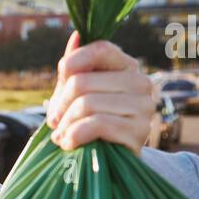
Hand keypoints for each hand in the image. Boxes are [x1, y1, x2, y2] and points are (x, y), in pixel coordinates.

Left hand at [46, 31, 153, 155]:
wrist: (109, 163)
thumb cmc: (90, 123)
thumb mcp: (78, 94)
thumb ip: (75, 67)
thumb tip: (76, 35)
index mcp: (127, 66)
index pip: (99, 48)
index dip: (71, 63)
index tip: (59, 87)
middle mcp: (141, 83)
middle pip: (83, 82)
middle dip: (60, 105)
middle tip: (54, 122)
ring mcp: (143, 107)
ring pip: (87, 104)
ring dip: (65, 124)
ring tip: (61, 136)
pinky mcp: (139, 132)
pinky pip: (96, 125)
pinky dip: (74, 135)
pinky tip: (69, 144)